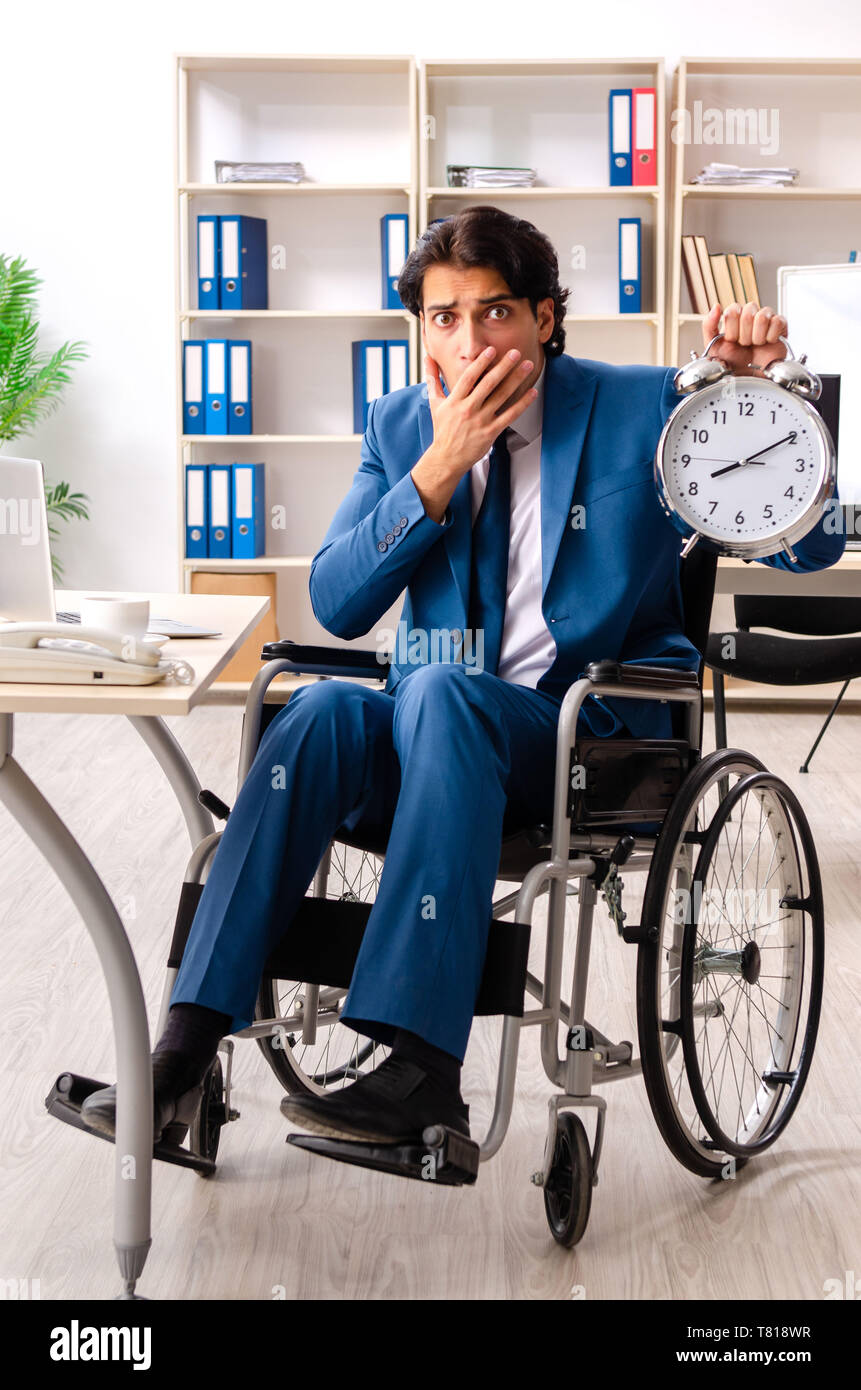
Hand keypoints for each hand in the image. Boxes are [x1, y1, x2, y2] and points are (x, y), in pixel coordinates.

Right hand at [424, 347, 537, 476]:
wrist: (447, 458)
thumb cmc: (442, 430)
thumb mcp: (435, 403)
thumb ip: (432, 379)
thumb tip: (427, 358)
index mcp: (455, 401)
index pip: (469, 378)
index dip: (481, 363)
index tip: (491, 350)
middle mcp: (468, 409)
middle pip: (488, 384)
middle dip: (503, 366)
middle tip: (516, 352)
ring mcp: (481, 421)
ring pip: (502, 396)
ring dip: (516, 380)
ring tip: (528, 366)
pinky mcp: (491, 432)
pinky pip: (510, 415)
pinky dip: (522, 404)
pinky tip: (532, 392)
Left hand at [702, 302, 787, 375]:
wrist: (751, 376)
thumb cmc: (734, 363)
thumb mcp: (713, 347)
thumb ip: (709, 325)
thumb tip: (716, 307)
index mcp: (733, 317)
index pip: (732, 310)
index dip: (732, 330)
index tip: (732, 341)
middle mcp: (749, 314)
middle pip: (747, 313)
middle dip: (744, 336)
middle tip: (745, 345)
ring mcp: (765, 318)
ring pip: (762, 317)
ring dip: (757, 337)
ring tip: (756, 345)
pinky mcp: (780, 323)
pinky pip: (777, 321)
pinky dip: (771, 336)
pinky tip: (768, 342)